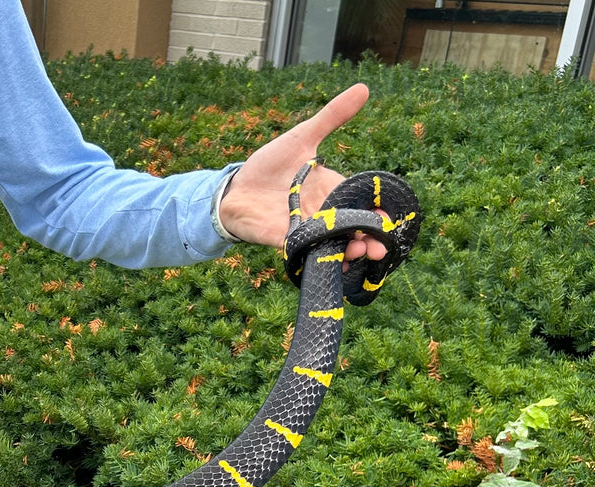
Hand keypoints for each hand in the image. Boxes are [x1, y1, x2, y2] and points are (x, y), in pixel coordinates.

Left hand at [218, 83, 387, 262]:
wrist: (235, 186)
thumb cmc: (269, 165)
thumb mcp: (302, 137)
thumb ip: (331, 116)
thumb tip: (363, 88)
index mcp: (331, 190)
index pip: (360, 203)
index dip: (375, 212)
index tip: (387, 217)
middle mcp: (321, 212)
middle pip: (350, 228)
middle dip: (367, 239)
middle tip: (380, 246)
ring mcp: (303, 228)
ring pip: (331, 244)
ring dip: (346, 251)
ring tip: (358, 252)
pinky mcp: (282, 239)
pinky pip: (304, 251)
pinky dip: (317, 257)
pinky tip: (330, 263)